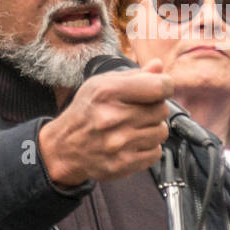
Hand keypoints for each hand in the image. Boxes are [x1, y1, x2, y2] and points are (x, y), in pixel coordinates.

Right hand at [37, 58, 171, 184]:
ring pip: (161, 131)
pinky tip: (133, 143)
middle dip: (155, 108)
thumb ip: (133, 75)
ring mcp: (118, 143)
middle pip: (162, 110)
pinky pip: (156, 153)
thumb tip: (159, 66)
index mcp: (108, 92)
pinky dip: (148, 148)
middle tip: (139, 111)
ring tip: (135, 128)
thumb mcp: (101, 84)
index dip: (165, 86)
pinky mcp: (123, 163)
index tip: (160, 89)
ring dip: (152, 129)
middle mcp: (113, 117)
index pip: (159, 87)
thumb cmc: (86, 112)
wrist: (65, 147)